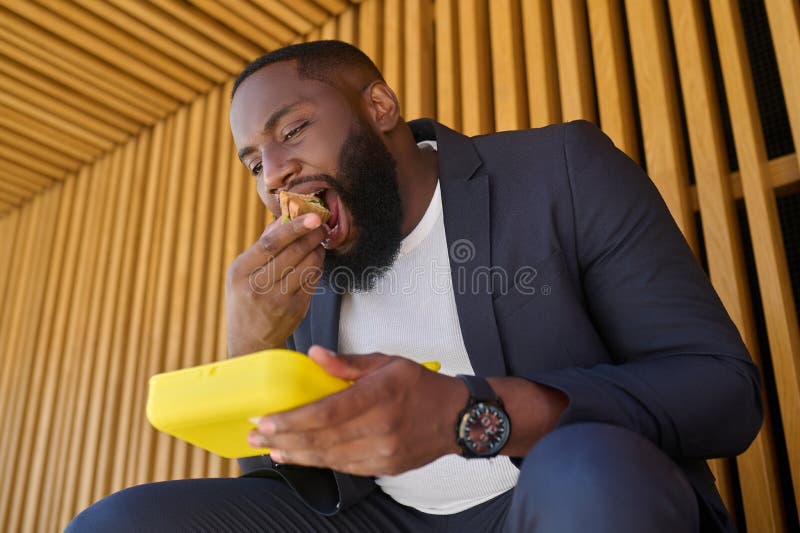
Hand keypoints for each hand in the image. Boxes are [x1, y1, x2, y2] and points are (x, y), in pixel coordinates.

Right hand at [226, 214, 326, 356]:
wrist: (250, 341)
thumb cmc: (245, 299)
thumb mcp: (242, 272)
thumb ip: (262, 245)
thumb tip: (284, 217)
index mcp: (240, 272)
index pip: (271, 244)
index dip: (294, 228)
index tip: (312, 216)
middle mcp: (257, 287)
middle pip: (293, 253)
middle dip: (312, 236)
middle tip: (321, 226)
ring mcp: (278, 300)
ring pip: (308, 266)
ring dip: (318, 250)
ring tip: (318, 243)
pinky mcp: (295, 310)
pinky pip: (313, 281)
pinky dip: (318, 267)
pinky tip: (316, 261)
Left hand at [248, 346, 466, 475]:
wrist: (457, 418)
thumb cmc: (420, 387)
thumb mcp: (387, 362)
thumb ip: (348, 363)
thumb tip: (314, 355)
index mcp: (381, 394)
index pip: (326, 412)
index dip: (291, 419)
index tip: (265, 419)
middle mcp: (382, 427)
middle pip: (321, 439)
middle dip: (283, 438)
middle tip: (256, 434)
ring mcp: (384, 452)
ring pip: (328, 458)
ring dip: (295, 454)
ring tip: (270, 447)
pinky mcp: (384, 468)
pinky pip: (343, 467)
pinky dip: (318, 461)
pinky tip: (299, 455)